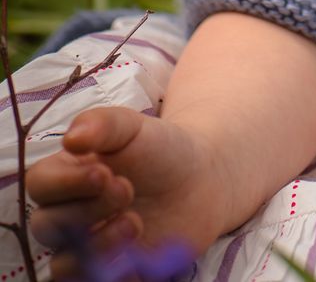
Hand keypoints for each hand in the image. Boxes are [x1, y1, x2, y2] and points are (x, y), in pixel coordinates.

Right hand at [26, 106, 224, 270]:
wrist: (200, 179)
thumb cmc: (159, 148)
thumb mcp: (133, 127)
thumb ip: (103, 124)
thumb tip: (71, 138)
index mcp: (68, 175)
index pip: (39, 185)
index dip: (64, 183)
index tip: (103, 172)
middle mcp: (69, 214)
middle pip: (48, 225)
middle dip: (86, 210)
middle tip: (127, 189)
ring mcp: (87, 247)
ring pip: (64, 264)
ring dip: (96, 246)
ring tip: (135, 223)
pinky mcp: (109, 272)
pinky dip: (113, 274)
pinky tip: (139, 253)